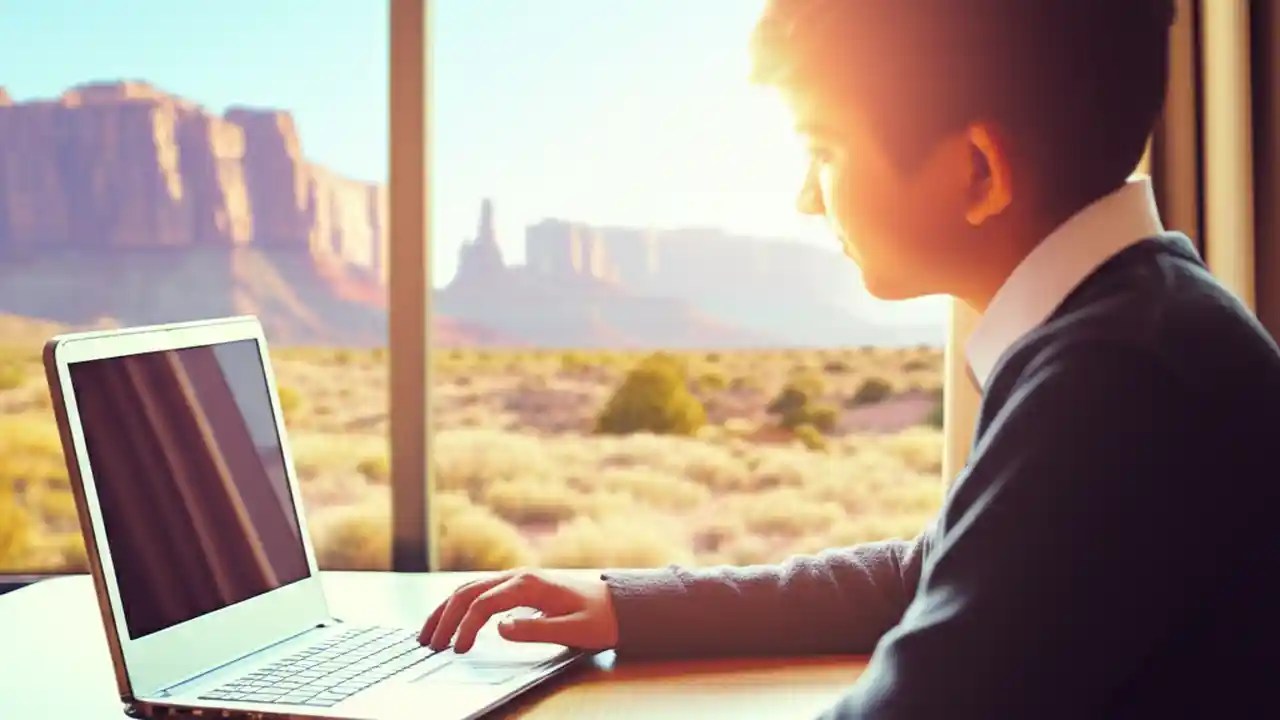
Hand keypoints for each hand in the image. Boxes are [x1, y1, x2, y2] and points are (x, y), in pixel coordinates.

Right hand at [418, 570, 619, 653]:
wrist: (616, 605)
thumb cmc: (598, 618)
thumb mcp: (572, 630)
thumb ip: (535, 630)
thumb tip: (499, 628)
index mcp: (529, 585)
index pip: (484, 603)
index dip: (466, 626)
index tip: (457, 649)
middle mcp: (518, 577)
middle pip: (468, 592)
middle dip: (445, 618)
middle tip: (430, 644)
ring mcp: (516, 580)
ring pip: (469, 589)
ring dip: (445, 610)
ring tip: (428, 634)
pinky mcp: (516, 587)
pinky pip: (479, 592)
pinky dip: (458, 606)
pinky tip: (448, 620)